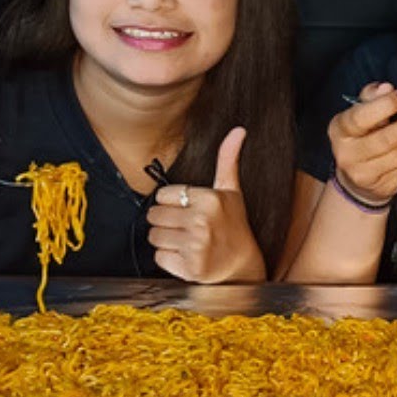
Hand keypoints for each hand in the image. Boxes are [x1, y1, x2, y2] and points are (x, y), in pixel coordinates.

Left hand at [147, 127, 266, 282]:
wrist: (243, 266)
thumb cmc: (234, 225)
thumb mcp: (231, 191)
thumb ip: (228, 159)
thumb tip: (238, 130)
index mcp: (210, 199)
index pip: (163, 195)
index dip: (172, 203)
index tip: (188, 210)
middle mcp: (202, 221)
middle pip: (154, 216)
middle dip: (166, 222)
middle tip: (187, 228)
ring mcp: (195, 245)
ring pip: (154, 237)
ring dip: (166, 241)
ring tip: (187, 242)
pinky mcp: (190, 267)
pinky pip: (159, 257)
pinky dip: (169, 259)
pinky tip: (187, 257)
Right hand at [328, 82, 396, 205]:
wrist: (355, 178)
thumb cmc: (360, 137)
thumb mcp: (358, 113)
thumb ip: (371, 96)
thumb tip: (386, 88)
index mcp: (340, 130)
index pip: (361, 117)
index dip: (385, 106)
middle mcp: (349, 154)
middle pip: (387, 139)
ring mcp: (365, 173)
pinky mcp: (383, 186)